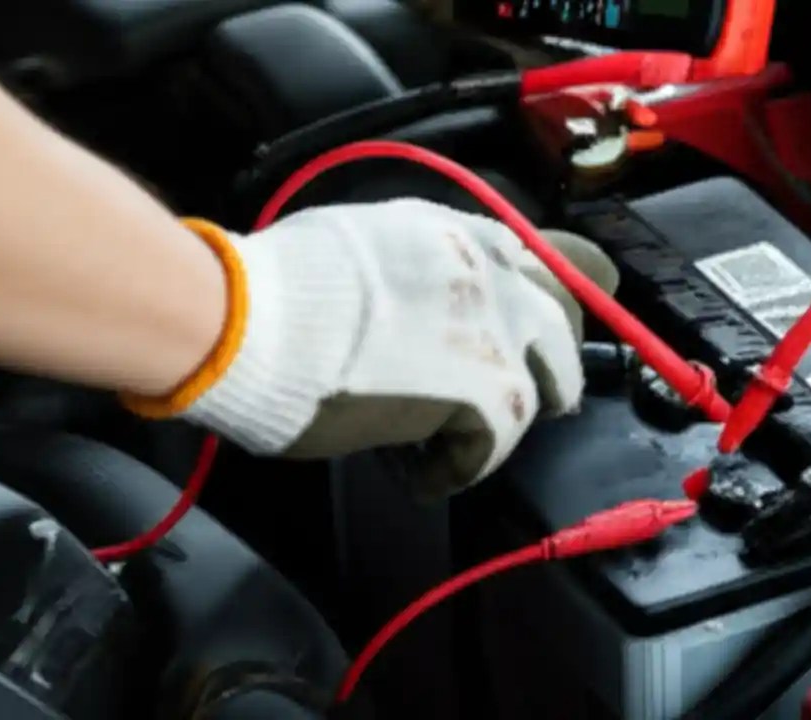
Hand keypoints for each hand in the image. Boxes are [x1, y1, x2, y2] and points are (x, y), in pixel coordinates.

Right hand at [126, 199, 617, 495]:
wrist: (253, 323)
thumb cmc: (279, 286)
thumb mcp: (358, 242)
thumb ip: (408, 261)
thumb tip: (409, 293)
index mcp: (456, 234)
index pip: (532, 257)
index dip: (533, 297)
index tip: (524, 325)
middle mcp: (492, 276)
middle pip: (558, 323)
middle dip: (550, 361)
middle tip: (533, 395)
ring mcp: (495, 336)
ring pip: (538, 390)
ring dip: (506, 423)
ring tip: (471, 447)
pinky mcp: (484, 397)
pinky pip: (493, 446)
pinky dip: (457, 469)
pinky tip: (424, 477)